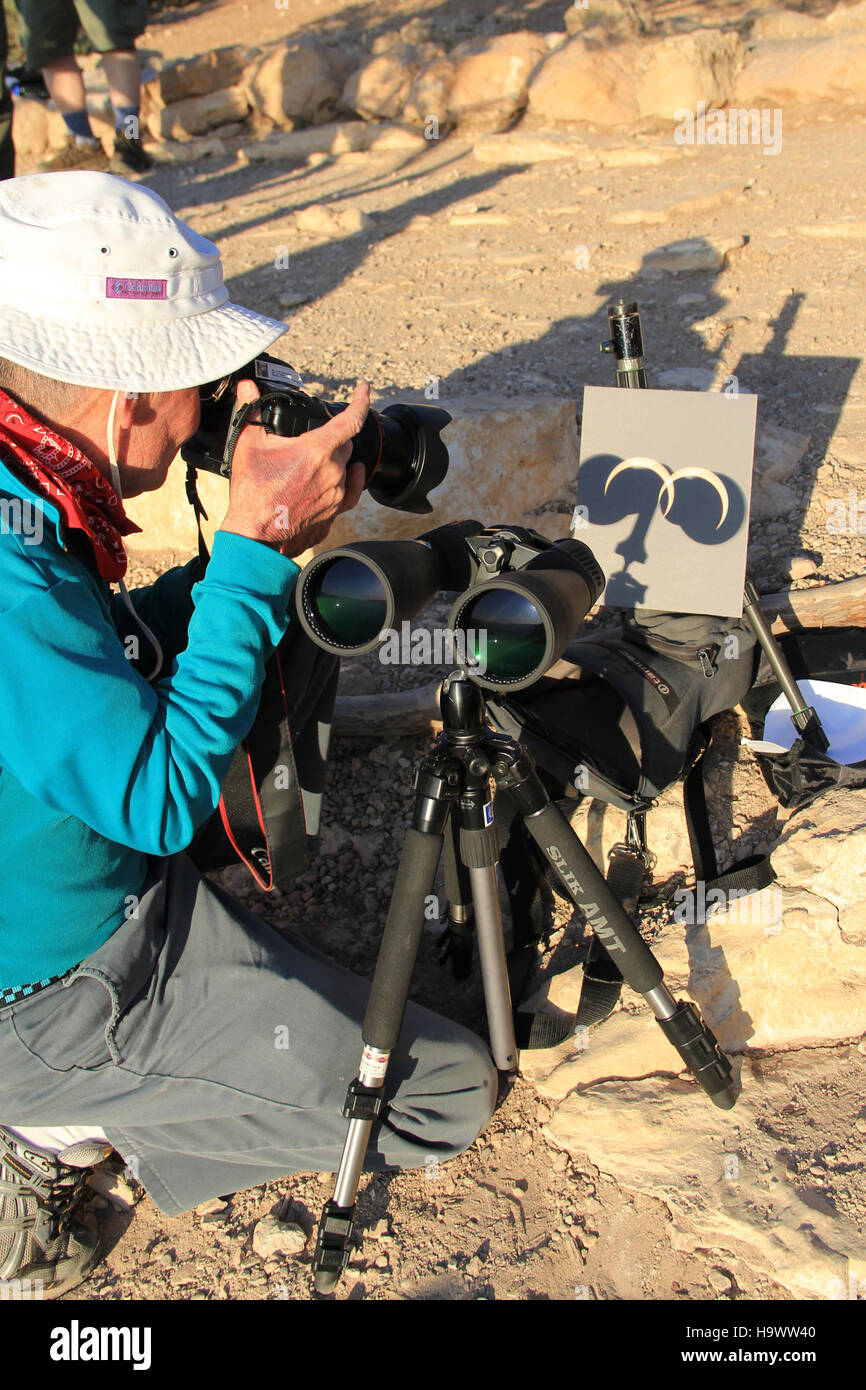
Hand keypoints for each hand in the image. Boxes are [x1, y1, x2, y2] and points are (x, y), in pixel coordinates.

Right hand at [219, 378, 369, 555]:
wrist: (255, 535)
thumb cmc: (252, 492)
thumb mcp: (247, 445)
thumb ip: (250, 410)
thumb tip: (246, 388)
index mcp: (316, 451)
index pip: (351, 420)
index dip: (360, 400)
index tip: (363, 389)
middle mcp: (332, 472)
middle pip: (345, 444)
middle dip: (332, 438)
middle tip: (310, 441)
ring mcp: (336, 494)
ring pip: (345, 468)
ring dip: (333, 461)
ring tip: (310, 464)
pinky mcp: (334, 513)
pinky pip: (349, 492)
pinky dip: (346, 481)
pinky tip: (342, 477)